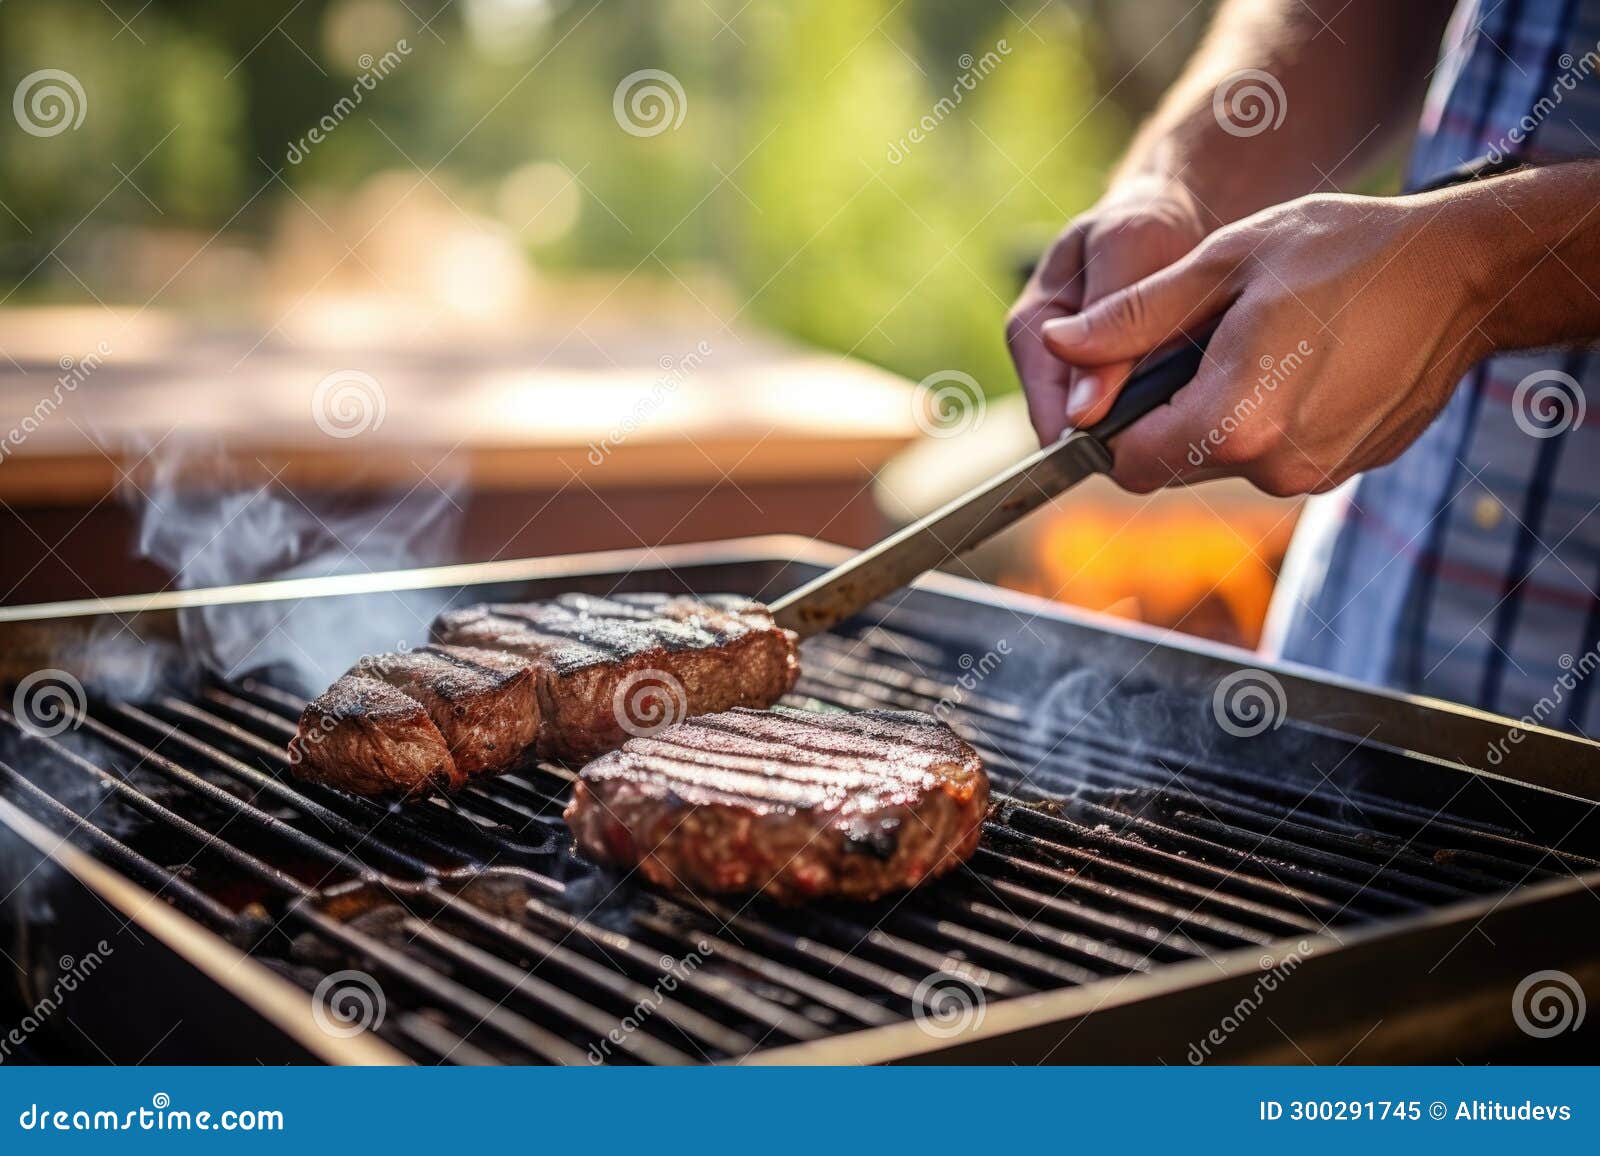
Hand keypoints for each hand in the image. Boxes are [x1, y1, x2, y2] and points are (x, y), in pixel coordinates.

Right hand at [1006, 175, 1211, 442]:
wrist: (1174, 215)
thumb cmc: (1146, 220)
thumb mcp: (1128, 249)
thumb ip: (1112, 319)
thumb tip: (1083, 412)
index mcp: (1034, 334)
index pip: (1050, 420)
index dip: (1096, 443)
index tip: (1155, 441)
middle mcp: (1054, 367)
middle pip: (1084, 436)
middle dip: (1135, 437)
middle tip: (1195, 424)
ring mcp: (1088, 382)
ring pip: (1119, 437)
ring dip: (1162, 429)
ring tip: (1210, 408)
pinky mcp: (1124, 390)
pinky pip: (1148, 423)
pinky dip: (1180, 415)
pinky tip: (1213, 402)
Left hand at [1037, 192, 1491, 494]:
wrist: (1463, 272)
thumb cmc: (1341, 251)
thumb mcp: (1222, 265)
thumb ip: (1131, 318)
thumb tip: (1055, 342)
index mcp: (1231, 420)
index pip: (1128, 465)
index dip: (1113, 428)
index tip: (1128, 380)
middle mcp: (1272, 466)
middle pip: (1175, 465)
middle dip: (1169, 413)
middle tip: (1208, 340)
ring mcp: (1314, 475)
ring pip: (1225, 459)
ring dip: (1222, 413)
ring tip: (1263, 341)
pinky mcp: (1345, 470)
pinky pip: (1278, 454)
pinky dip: (1272, 418)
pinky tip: (1306, 361)